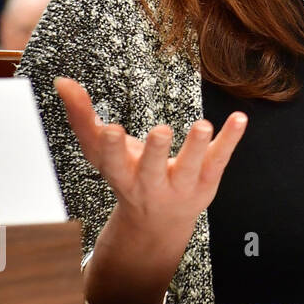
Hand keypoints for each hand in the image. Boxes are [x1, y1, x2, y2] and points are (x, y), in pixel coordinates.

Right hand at [54, 76, 246, 232]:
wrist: (158, 222)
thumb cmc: (127, 175)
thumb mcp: (101, 152)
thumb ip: (82, 116)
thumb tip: (63, 81)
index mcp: (121, 174)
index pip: (113, 162)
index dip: (112, 147)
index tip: (112, 129)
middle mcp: (150, 183)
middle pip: (151, 169)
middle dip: (155, 152)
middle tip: (160, 131)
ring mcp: (181, 184)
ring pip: (190, 167)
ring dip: (196, 146)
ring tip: (203, 124)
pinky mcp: (207, 180)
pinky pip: (220, 159)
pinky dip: (231, 139)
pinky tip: (240, 118)